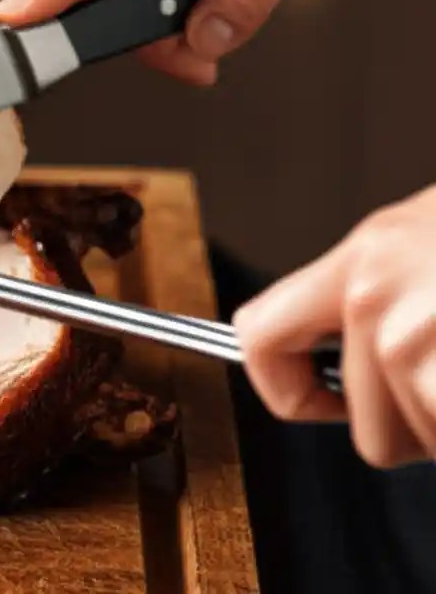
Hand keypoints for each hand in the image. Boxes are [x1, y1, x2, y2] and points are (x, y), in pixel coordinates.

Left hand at [234, 184, 435, 467]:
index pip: (258, 336)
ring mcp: (414, 330)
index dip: (286, 388)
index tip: (326, 402)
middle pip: (360, 422)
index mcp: (366, 254)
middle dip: (417, 426)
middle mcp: (374, 290)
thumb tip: (349, 351)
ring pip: (405, 441)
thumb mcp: (435, 236)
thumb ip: (386, 289)